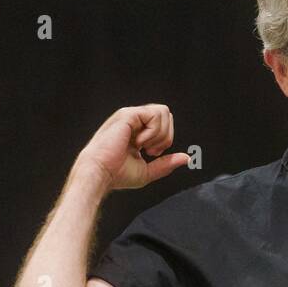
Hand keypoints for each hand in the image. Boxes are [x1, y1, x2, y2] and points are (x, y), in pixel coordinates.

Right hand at [74, 104, 191, 191]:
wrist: (100, 173)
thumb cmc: (117, 174)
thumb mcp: (148, 171)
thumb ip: (166, 163)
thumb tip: (186, 158)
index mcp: (138, 131)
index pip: (163, 124)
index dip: (165, 139)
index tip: (152, 153)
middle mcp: (134, 121)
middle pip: (166, 115)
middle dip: (166, 135)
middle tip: (150, 150)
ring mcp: (131, 116)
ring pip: (163, 112)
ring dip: (160, 133)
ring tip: (144, 145)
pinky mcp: (128, 114)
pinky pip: (155, 115)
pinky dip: (153, 131)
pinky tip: (139, 142)